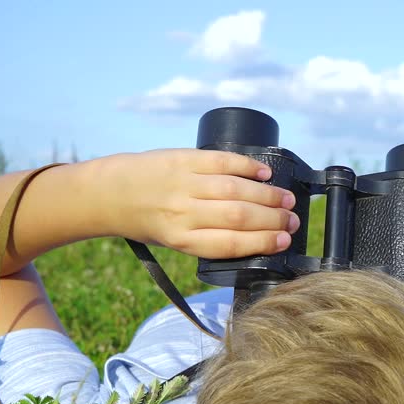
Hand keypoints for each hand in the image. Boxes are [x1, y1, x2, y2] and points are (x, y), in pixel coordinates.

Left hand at [98, 149, 299, 258]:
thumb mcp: (173, 241)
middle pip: (238, 217)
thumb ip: (207, 238)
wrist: (109, 193)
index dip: (262, 243)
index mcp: (181, 239)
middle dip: (273, 219)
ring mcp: (183, 183)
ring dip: (267, 195)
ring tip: (287, 200)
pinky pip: (221, 161)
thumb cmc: (146, 222)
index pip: (230, 244)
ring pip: (235, 189)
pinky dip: (247, 167)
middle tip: (293, 221)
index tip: (284, 242)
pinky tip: (265, 174)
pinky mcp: (182, 158)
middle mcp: (183, 212)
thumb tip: (255, 233)